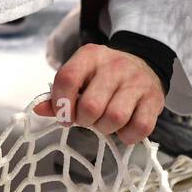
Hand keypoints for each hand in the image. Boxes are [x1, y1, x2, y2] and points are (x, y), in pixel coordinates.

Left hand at [33, 44, 164, 143]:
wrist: (143, 63)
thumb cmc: (103, 76)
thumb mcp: (81, 75)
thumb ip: (59, 94)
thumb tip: (38, 110)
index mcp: (90, 56)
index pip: (67, 79)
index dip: (61, 104)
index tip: (65, 115)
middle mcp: (114, 66)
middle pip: (91, 106)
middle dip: (85, 120)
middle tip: (88, 119)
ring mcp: (136, 82)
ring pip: (115, 118)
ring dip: (105, 128)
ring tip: (105, 122)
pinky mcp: (154, 100)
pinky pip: (139, 127)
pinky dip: (127, 135)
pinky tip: (123, 127)